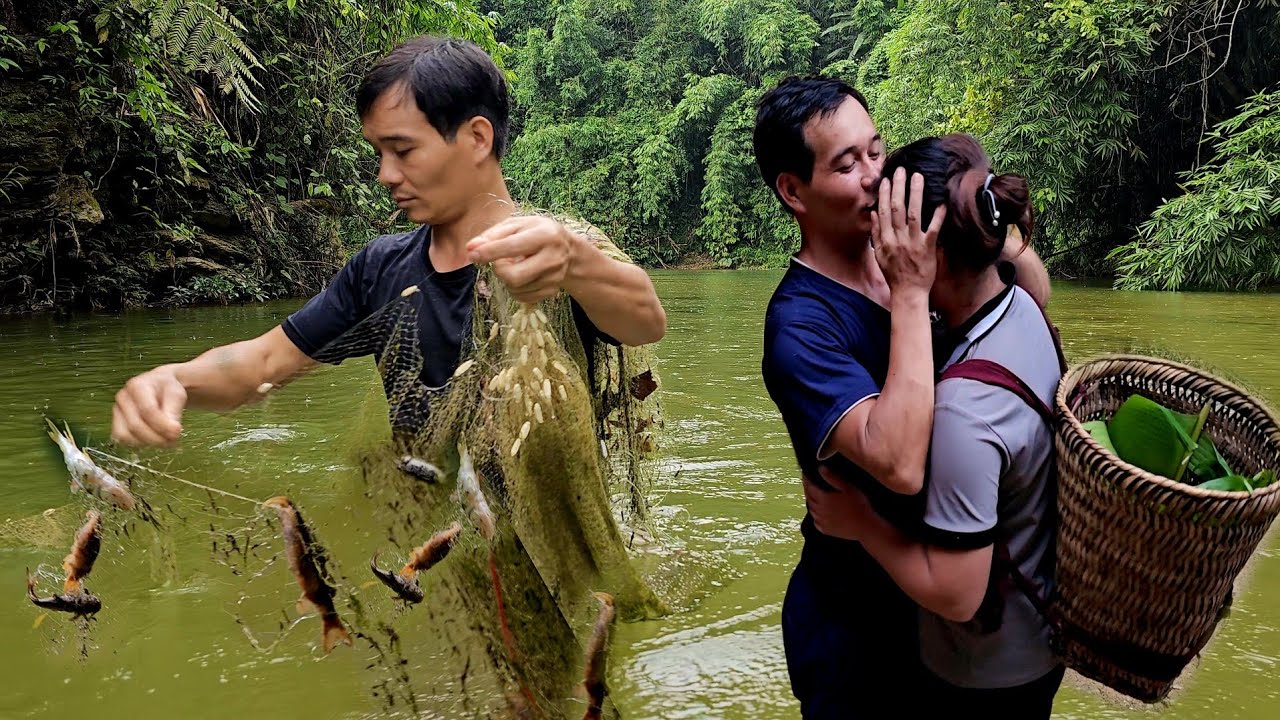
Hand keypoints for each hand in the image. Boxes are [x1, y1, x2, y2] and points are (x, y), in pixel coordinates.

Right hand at [112, 365, 186, 446]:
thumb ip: (174, 411)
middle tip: (174, 440)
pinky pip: (123, 440)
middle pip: (135, 425)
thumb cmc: (167, 390)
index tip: (177, 432)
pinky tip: (154, 439)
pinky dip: (140, 443)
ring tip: (166, 440)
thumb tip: (173, 431)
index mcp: (137, 386)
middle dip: (157, 437)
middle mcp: (123, 397)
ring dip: (149, 442)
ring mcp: (117, 411)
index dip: (162, 425)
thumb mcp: (176, 394)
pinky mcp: (116, 423)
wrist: (159, 388)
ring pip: (127, 435)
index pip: (147, 410)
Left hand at [466, 216, 576, 303]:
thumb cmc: (536, 233)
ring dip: (506, 278)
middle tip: (500, 261)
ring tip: (515, 265)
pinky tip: (522, 275)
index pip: (512, 247)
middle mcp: (553, 258)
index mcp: (546, 235)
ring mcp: (554, 278)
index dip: (489, 252)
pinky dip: (515, 288)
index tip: (473, 255)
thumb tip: (470, 248)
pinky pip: (522, 297)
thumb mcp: (517, 225)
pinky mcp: (552, 291)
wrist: (568, 250)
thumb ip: (493, 235)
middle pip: (513, 276)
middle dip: (499, 270)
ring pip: (515, 288)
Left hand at [803, 467, 876, 540]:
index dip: (806, 479)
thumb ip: (833, 477)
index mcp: (823, 498)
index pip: (809, 487)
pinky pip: (816, 520)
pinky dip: (815, 514)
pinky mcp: (825, 530)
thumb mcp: (848, 487)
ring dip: (811, 501)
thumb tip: (820, 468)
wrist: (865, 526)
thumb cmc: (858, 504)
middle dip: (807, 489)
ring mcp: (821, 521)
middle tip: (809, 483)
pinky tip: (820, 512)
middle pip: (808, 497)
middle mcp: (818, 510)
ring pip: (811, 509)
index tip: (805, 473)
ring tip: (814, 496)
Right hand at [872, 167, 945, 292]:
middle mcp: (897, 239)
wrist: (908, 292)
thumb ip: (876, 234)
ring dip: (915, 194)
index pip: (883, 212)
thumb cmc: (894, 274)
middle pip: (897, 208)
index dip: (885, 194)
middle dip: (899, 187)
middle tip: (902, 170)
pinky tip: (941, 202)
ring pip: (913, 214)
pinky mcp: (928, 249)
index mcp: (885, 240)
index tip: (887, 179)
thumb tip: (874, 214)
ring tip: (918, 177)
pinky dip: (937, 215)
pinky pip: (933, 229)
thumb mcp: (879, 254)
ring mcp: (913, 243)